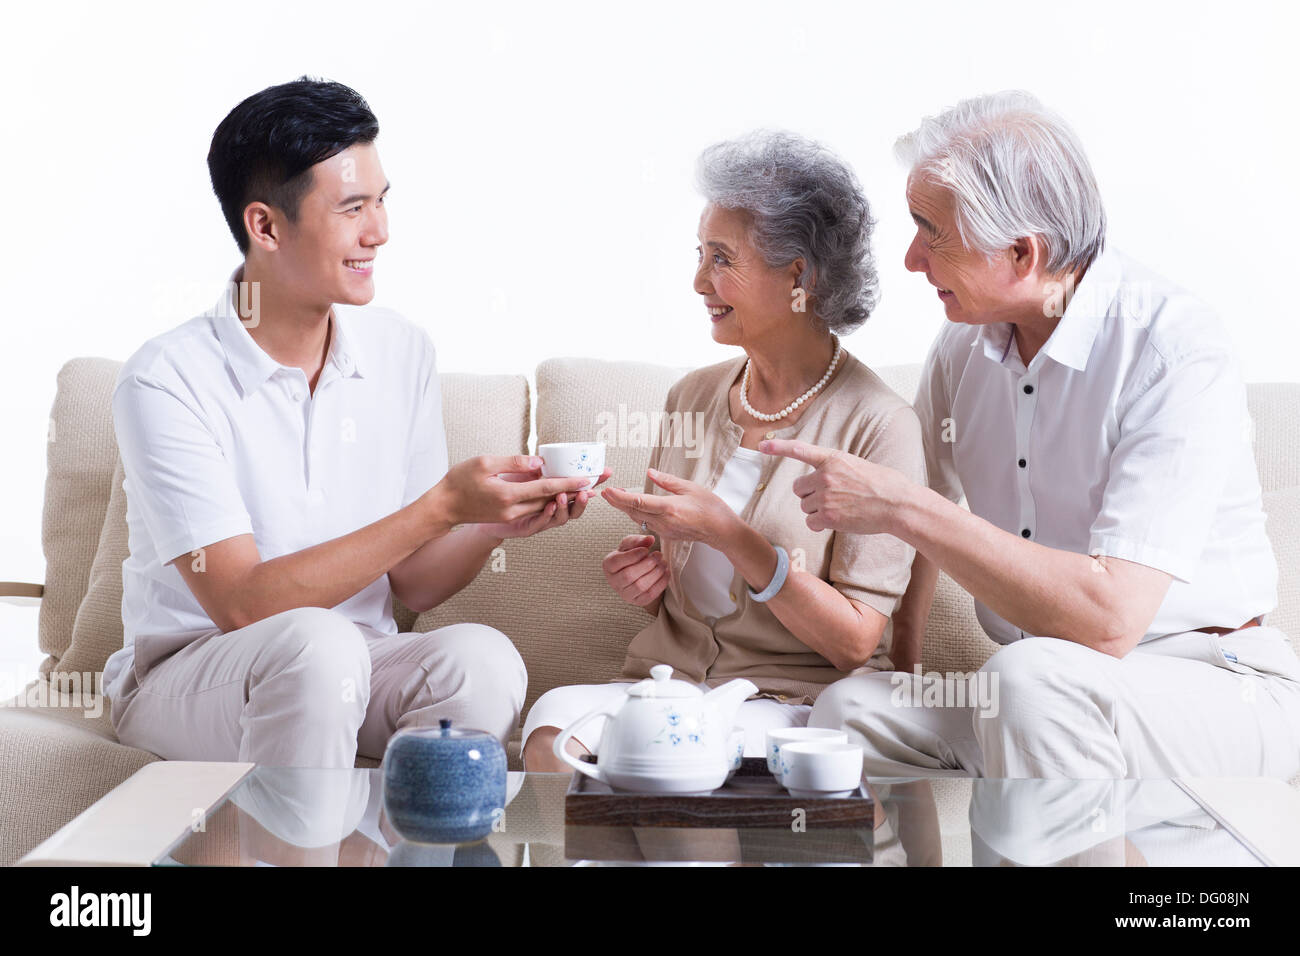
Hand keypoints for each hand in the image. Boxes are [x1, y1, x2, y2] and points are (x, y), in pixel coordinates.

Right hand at [424, 455, 599, 530]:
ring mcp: (513, 517)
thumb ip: (513, 462)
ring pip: (548, 508)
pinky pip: (538, 510)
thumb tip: (539, 461)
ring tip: (590, 486)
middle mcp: (514, 510)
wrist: (444, 506)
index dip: (569, 483)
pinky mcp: (510, 518)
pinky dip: (553, 502)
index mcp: (508, 496)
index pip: (546, 489)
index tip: (588, 478)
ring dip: (570, 497)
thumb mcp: (484, 462)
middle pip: (554, 501)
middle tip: (600, 478)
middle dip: (579, 490)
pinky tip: (565, 492)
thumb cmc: (460, 480)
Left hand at [475, 467, 613, 538]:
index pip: (578, 487)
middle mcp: (551, 508)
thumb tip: (552, 458)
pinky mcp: (527, 528)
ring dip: (566, 507)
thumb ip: (537, 468)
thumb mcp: (522, 473)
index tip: (607, 472)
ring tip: (565, 495)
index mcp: (553, 494)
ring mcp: (541, 519)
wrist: (479, 508)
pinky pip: (540, 524)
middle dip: (586, 499)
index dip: (593, 481)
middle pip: (576, 506)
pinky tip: (550, 506)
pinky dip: (547, 515)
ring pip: (561, 518)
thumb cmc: (500, 489)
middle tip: (589, 490)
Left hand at [601, 468, 738, 547]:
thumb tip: (650, 473)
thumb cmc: (711, 508)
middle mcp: (664, 522)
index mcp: (669, 508)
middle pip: (633, 512)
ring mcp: (664, 530)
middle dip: (617, 502)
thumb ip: (667, 481)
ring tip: (615, 497)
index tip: (608, 490)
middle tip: (604, 492)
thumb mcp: (690, 488)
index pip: (638, 502)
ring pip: (638, 519)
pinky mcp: (666, 534)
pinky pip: (647, 524)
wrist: (721, 531)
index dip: (620, 497)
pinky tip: (633, 507)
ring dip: (626, 508)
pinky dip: (637, 514)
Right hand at [603, 534, 668, 607]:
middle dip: (647, 564)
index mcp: (608, 565)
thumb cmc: (630, 555)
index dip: (633, 555)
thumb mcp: (630, 544)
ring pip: (640, 586)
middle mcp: (614, 582)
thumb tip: (650, 539)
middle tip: (658, 555)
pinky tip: (666, 572)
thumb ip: (638, 540)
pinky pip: (650, 595)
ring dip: (655, 573)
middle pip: (629, 575)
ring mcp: (625, 594)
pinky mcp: (638, 601)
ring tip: (663, 562)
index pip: (617, 562)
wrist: (634, 572)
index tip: (646, 549)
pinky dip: (661, 583)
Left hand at [758, 439, 908, 534]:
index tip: (761, 446)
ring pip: (805, 506)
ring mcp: (825, 496)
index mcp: (833, 459)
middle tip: (830, 498)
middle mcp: (825, 476)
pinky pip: (810, 522)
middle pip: (798, 488)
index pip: (800, 450)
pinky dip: (820, 524)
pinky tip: (838, 520)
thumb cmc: (884, 485)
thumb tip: (823, 481)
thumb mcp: (858, 466)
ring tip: (841, 509)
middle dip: (809, 494)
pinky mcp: (827, 517)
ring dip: (817, 510)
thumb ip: (836, 469)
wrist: (898, 504)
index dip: (779, 448)